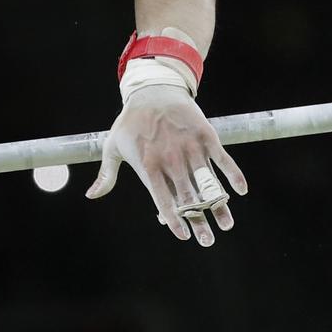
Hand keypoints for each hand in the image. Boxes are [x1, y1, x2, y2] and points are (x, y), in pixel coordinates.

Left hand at [85, 85, 247, 246]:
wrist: (153, 89)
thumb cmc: (130, 122)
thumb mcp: (112, 146)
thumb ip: (106, 174)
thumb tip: (91, 196)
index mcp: (148, 165)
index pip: (162, 199)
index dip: (173, 219)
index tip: (183, 236)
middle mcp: (170, 159)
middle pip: (188, 196)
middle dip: (199, 220)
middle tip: (207, 241)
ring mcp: (189, 147)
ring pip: (207, 182)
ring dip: (219, 205)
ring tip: (226, 225)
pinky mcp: (205, 135)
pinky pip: (222, 158)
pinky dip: (233, 173)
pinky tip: (240, 190)